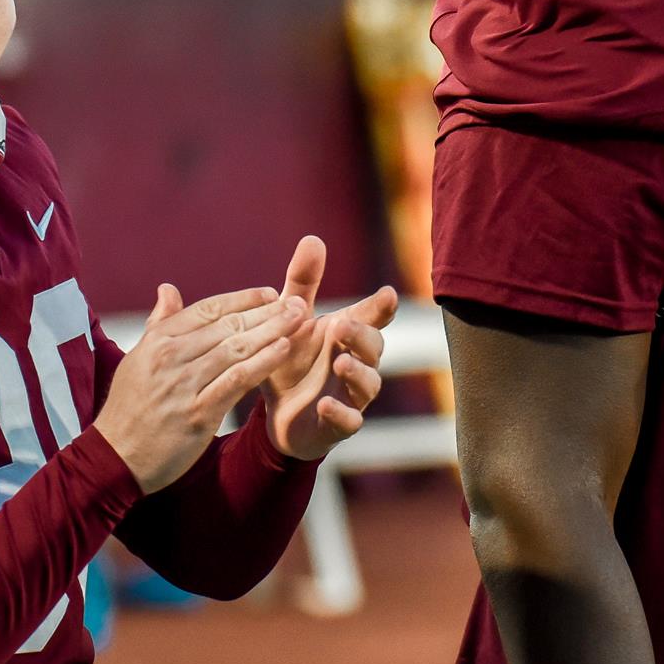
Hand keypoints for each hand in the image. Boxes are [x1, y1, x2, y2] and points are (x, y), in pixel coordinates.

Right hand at [95, 284, 309, 492]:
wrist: (115, 459)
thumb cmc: (130, 408)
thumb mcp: (137, 360)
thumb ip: (159, 323)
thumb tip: (168, 289)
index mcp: (157, 341)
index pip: (208, 309)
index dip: (243, 299)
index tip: (271, 293)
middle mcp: (169, 357)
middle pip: (227, 325)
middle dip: (267, 312)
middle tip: (297, 303)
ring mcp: (183, 385)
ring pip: (236, 348)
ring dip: (272, 331)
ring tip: (299, 319)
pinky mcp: (198, 413)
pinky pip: (237, 380)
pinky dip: (262, 362)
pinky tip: (283, 349)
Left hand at [256, 235, 400, 460]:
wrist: (276, 413)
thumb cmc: (292, 359)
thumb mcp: (291, 320)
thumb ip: (303, 283)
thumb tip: (313, 238)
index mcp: (347, 335)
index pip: (372, 317)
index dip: (381, 307)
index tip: (387, 294)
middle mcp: (356, 362)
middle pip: (374, 348)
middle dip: (362, 336)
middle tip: (342, 326)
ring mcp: (350, 395)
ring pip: (368, 385)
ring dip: (358, 375)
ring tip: (341, 365)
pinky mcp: (337, 425)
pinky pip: (349, 422)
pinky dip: (341, 415)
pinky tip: (325, 406)